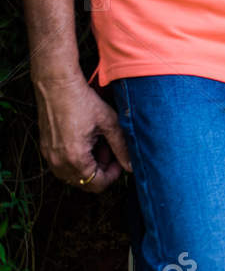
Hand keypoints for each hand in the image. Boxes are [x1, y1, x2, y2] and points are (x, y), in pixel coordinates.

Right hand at [36, 76, 131, 191]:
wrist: (57, 86)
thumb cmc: (84, 101)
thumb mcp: (109, 123)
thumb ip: (121, 147)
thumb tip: (132, 166)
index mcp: (75, 158)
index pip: (96, 184)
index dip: (113, 175)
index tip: (121, 161)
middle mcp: (58, 162)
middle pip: (85, 182)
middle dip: (102, 169)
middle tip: (111, 149)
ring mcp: (49, 157)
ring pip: (74, 174)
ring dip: (90, 164)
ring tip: (100, 142)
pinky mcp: (46, 149)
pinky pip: (64, 165)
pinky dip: (77, 158)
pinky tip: (87, 139)